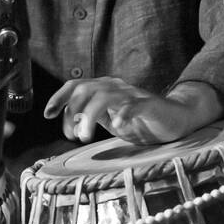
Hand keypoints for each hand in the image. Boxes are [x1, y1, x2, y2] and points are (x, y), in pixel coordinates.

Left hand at [43, 77, 223, 144]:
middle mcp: (115, 87)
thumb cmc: (140, 121)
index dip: (59, 97)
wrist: (174, 120)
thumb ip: (91, 117)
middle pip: (85, 89)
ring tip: (85, 137)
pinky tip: (116, 125)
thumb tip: (69, 122)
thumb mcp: (109, 120)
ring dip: (89, 116)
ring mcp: (132, 94)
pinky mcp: (148, 104)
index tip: (48, 115)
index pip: (75, 85)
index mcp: (103, 89)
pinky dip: (122, 113)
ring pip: (104, 96)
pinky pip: (132, 104)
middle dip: (73, 112)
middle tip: (72, 136)